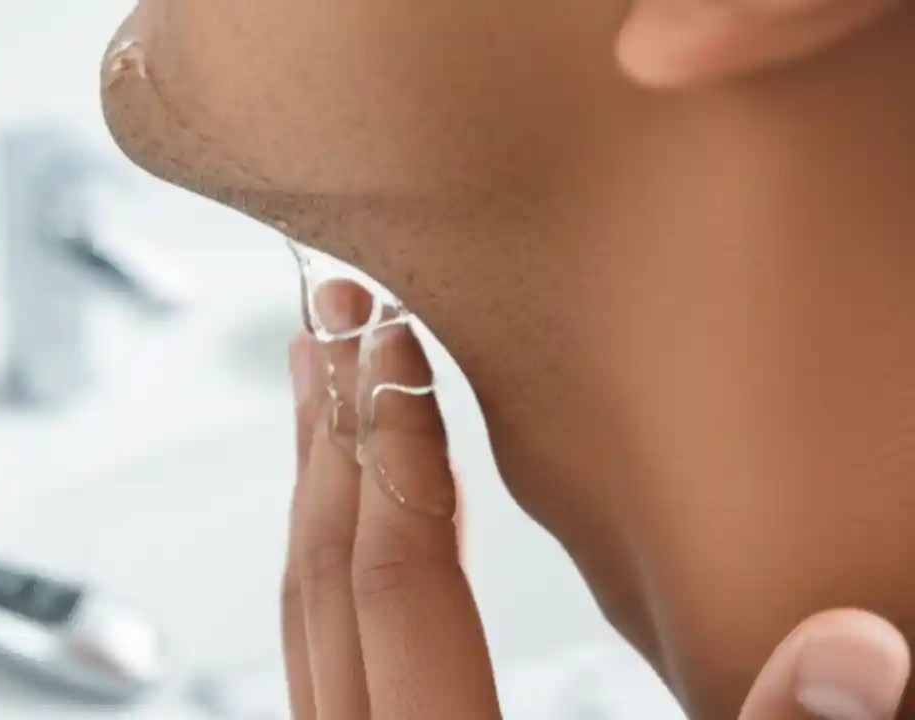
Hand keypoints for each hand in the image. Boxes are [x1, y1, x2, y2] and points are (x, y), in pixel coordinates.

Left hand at [280, 279, 911, 718]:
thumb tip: (861, 650)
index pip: (401, 587)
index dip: (397, 452)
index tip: (392, 343)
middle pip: (324, 583)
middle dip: (327, 441)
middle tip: (327, 320)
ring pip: (303, 620)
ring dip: (315, 494)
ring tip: (322, 393)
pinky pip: (318, 666)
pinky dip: (328, 573)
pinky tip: (356, 532)